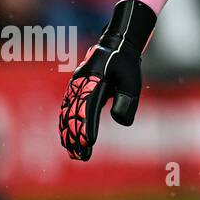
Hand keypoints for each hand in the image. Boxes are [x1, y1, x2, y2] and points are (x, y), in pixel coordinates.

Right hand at [59, 0, 156, 161]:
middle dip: (76, 136)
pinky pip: (68, 110)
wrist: (116, 43)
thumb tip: (121, 122)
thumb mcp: (132, 80)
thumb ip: (127, 101)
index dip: (88, 126)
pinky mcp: (76, 89)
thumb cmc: (126, 62)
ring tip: (75, 153)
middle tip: (81, 156)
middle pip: (74, 115)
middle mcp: (80, 84)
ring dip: (69, 134)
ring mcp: (76, 86)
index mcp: (94, 81)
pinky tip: (69, 138)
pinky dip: (67, 125)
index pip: (89, 108)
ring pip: (68, 114)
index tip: (89, 143)